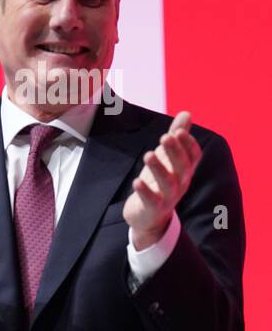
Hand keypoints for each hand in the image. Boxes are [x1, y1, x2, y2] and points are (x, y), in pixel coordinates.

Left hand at [123, 111, 201, 249]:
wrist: (149, 217)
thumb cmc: (159, 182)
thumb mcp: (168, 159)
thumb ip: (177, 137)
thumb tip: (187, 113)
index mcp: (185, 171)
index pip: (194, 157)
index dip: (188, 144)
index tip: (178, 131)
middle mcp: (181, 184)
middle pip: (182, 167)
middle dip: (175, 152)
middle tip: (164, 137)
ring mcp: (168, 198)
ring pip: (168, 183)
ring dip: (159, 169)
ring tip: (148, 155)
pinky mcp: (153, 209)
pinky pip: (152, 200)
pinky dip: (145, 191)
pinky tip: (136, 181)